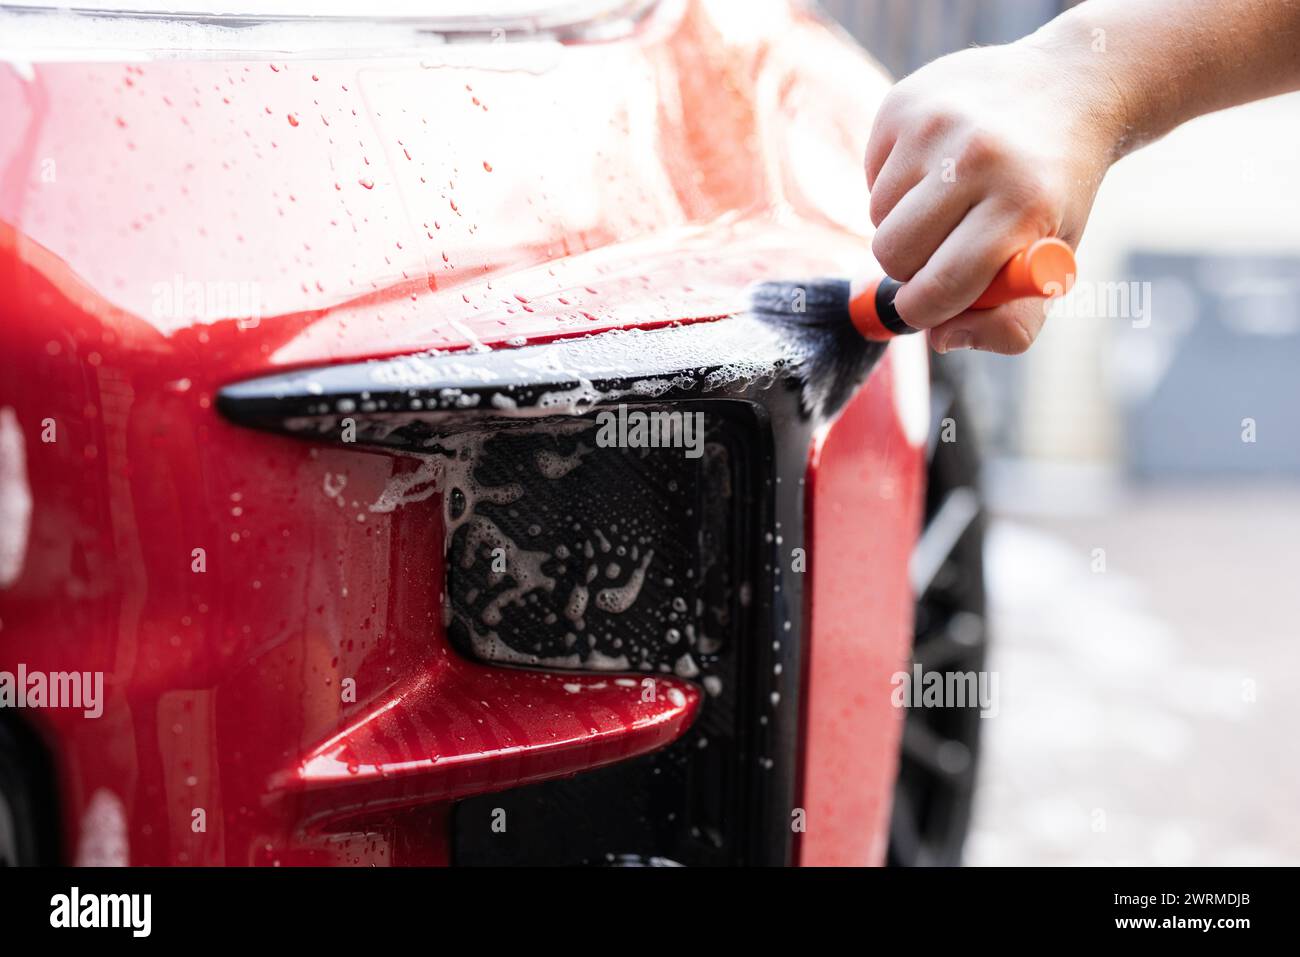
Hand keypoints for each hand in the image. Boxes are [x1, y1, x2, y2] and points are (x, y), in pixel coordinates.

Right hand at [865, 39, 1120, 353]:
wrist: (1070, 88)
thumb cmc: (1054, 194)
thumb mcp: (1055, 265)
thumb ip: (1010, 324)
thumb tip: (943, 337)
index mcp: (1024, 205)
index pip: (939, 288)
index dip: (925, 311)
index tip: (929, 306)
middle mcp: (979, 156)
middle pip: (893, 255)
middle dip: (909, 269)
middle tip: (941, 251)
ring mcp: (937, 123)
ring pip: (876, 217)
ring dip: (901, 226)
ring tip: (945, 205)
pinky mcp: (904, 102)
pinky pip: (871, 176)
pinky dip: (894, 187)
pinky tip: (933, 169)